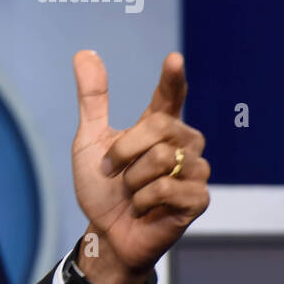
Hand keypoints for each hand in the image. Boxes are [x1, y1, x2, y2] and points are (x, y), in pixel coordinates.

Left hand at [70, 50, 209, 283]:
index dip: (173, 79)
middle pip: (160, 128)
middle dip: (125, 151)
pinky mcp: (198, 199)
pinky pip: (168, 188)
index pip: (171, 96)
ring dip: (133, 180)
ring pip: (163, 159)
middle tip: (114, 172)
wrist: (105, 231)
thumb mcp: (89, 141)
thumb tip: (84, 53)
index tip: (173, 60)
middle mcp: (183, 144)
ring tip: (132, 193)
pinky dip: (143, 200)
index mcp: (159, 128)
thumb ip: (92, 99)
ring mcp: (195, 171)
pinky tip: (144, 208)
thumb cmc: (102, 188)